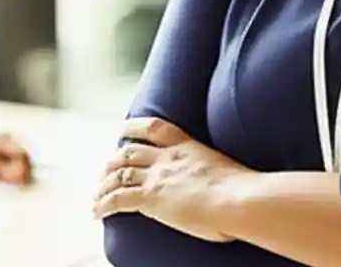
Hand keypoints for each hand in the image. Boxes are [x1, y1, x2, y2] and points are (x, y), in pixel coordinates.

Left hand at [93, 118, 251, 242]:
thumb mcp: (226, 173)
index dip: (134, 127)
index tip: (123, 130)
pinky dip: (103, 205)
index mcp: (188, 146)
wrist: (239, 198)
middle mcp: (168, 158)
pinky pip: (118, 199)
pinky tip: (96, 212)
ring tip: (97, 195)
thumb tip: (220, 190)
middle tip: (106, 172)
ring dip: (103, 185)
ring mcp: (157, 176)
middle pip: (129, 152)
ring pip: (119, 174)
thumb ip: (214, 175)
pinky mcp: (150, 198)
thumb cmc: (244, 191)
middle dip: (113, 162)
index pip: (154, 127)